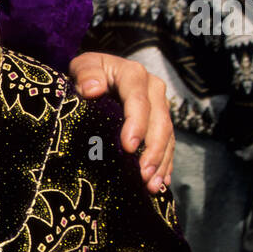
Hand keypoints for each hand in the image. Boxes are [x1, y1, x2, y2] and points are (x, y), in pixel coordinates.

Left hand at [67, 52, 173, 191]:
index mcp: (133, 74)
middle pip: (158, 122)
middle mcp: (153, 89)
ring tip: (152, 185)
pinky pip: (169, 144)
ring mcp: (160, 106)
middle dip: (153, 150)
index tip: (129, 147)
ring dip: (161, 162)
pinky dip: (165, 163)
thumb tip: (92, 89)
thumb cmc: (88, 74)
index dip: (136, 124)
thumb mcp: (83, 66)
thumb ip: (86, 74)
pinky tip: (161, 182)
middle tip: (142, 175)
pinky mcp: (161, 122)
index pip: (138, 100)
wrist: (100, 75)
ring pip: (167, 135)